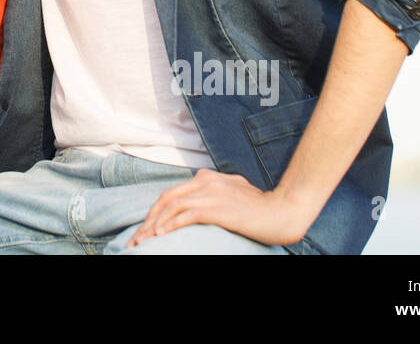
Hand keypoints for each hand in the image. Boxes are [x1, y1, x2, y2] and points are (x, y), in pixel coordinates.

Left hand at [126, 168, 312, 249]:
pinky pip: (186, 215)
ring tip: (142, 241)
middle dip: (148, 220)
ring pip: (172, 207)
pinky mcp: (217, 207)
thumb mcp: (232, 194)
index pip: (172, 193)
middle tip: (136, 238)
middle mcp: (206, 181)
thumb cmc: (260, 209)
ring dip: (154, 226)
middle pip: (166, 198)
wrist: (283, 211)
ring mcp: (211, 193)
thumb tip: (195, 209)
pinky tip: (160, 236)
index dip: (155, 212)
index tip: (145, 229)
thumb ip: (213, 196)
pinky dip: (170, 225)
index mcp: (207, 178)